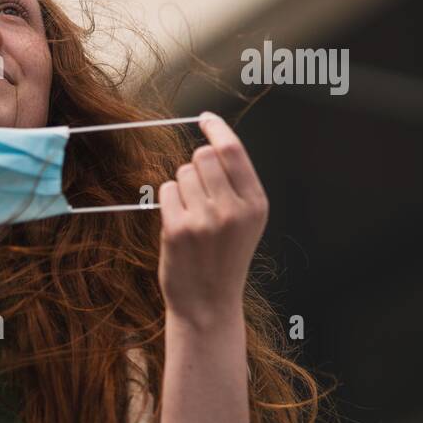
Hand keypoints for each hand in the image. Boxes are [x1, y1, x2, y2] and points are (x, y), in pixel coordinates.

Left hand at [157, 113, 268, 328]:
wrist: (208, 304)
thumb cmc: (224, 259)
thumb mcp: (246, 222)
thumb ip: (236, 185)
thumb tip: (213, 142)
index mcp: (255, 204)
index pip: (233, 150)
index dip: (216, 129)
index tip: (206, 119)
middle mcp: (233, 209)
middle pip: (204, 156)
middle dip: (196, 166)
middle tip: (200, 195)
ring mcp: (205, 219)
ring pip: (183, 172)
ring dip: (182, 186)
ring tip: (192, 215)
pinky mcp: (178, 229)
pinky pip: (166, 190)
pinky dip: (168, 200)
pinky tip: (178, 223)